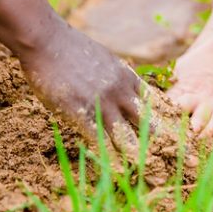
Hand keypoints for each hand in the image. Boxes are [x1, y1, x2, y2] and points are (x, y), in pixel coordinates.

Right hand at [19, 23, 148, 158]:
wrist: (47, 41)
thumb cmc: (71, 49)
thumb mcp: (106, 58)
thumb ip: (118, 77)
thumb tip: (125, 88)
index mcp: (127, 77)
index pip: (152, 104)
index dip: (158, 120)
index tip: (165, 136)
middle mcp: (120, 91)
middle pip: (145, 122)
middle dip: (153, 141)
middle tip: (160, 159)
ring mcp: (101, 103)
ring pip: (125, 136)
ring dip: (132, 154)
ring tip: (140, 170)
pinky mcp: (80, 112)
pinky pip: (98, 140)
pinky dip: (106, 156)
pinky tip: (112, 169)